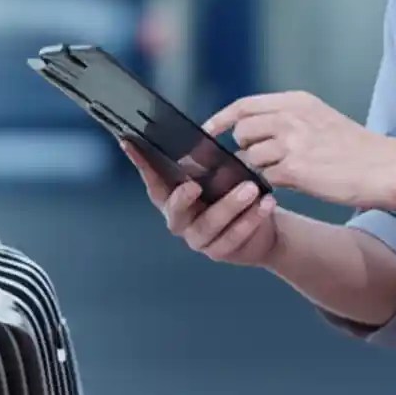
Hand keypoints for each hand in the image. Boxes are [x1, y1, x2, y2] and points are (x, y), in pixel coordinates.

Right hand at [121, 139, 279, 266]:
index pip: (152, 179)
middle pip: (175, 211)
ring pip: (210, 224)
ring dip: (230, 205)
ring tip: (251, 188)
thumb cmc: (232, 194)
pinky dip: (251, 219)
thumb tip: (197, 142)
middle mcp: (179, 220)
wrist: (262, 228)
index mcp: (171, 198)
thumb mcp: (218, 177)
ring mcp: (197, 239)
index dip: (140, 163)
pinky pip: (234, 236)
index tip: (129, 142)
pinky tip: (266, 203)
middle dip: (183, 198)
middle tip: (194, 185)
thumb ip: (204, 166)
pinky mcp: (219, 252)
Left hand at [204, 91, 395, 209]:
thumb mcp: (320, 119)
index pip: (244, 106)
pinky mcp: (294, 168)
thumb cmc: (355, 148)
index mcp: (296, 102)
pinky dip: (267, 183)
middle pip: (242, 131)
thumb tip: (253, 131)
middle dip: (244, 148)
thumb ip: (287, 120)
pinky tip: (284, 186)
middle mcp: (290, 117)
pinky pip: (263, 177)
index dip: (221, 119)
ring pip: (250, 156)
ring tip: (279, 174)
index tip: (207, 131)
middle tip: (259, 161)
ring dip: (256, 169)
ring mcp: (291, 142)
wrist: (385, 168)